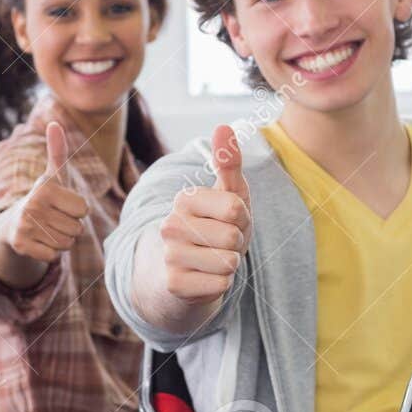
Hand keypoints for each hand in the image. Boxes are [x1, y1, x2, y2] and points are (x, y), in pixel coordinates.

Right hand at [2, 121, 89, 264]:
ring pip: (67, 243)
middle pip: (77, 228)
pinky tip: (39, 241)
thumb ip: (57, 151)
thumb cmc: (44, 197)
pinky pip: (54, 256)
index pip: (84, 209)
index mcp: (46, 188)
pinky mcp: (21, 246)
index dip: (77, 209)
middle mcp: (33, 206)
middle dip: (70, 226)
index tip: (61, 204)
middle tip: (53, 218)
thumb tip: (54, 123)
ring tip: (47, 228)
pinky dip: (51, 253)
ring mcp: (25, 227)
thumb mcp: (53, 175)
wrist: (14, 222)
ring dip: (62, 239)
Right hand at [159, 123, 251, 303]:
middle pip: (233, 236)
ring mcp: (169, 255)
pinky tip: (205, 278)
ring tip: (213, 259)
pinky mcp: (174, 284)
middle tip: (221, 244)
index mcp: (184, 199)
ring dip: (229, 265)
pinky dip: (222, 284)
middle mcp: (170, 224)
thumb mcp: (228, 195)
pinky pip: (221, 285)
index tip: (229, 220)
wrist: (186, 272)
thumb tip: (224, 126)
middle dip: (237, 244)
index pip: (235, 207)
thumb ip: (228, 163)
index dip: (242, 218)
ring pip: (228, 262)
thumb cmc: (215, 228)